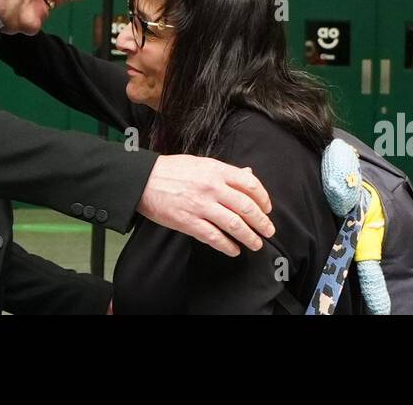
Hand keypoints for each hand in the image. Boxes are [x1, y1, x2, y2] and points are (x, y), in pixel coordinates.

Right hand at [136, 155, 273, 255]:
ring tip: (256, 244)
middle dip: (262, 222)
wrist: (143, 180)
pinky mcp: (189, 222)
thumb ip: (226, 171)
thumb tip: (248, 173)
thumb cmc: (171, 170)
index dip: (263, 198)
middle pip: (246, 207)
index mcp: (216, 170)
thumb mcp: (201, 162)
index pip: (250, 184)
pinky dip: (227, 246)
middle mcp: (212, 187)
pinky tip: (234, 250)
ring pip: (234, 225)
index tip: (267, 208)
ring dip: (249, 237)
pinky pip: (214, 237)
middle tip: (269, 231)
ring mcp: (200, 206)